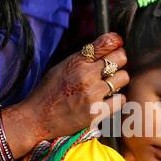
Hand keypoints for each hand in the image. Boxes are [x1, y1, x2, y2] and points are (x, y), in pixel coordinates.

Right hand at [7, 34, 127, 148]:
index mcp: (77, 61)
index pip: (107, 42)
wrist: (37, 118)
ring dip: (118, 81)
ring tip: (107, 86)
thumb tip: (106, 47)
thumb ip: (83, 58)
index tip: (117, 45)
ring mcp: (93, 93)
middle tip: (111, 69)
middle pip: (121, 58)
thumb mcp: (62, 66)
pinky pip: (121, 99)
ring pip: (123, 78)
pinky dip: (116, 99)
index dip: (116, 42)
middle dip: (118, 61)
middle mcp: (87, 75)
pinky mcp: (97, 111)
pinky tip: (105, 100)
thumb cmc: (49, 92)